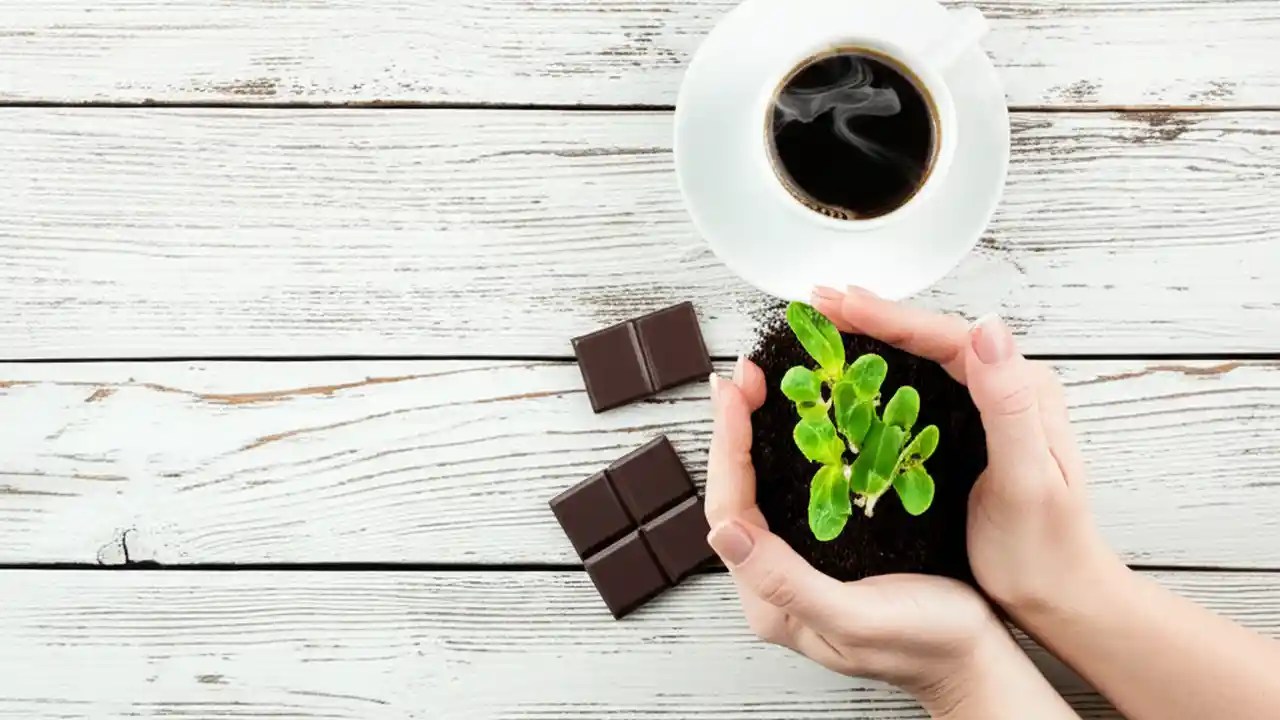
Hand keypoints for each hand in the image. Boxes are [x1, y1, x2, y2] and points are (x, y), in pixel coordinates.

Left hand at [704, 358, 1014, 712]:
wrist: (974, 661)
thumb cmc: (926, 644)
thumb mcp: (858, 618)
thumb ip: (788, 582)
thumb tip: (723, 531)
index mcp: (769, 598)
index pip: (728, 509)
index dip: (727, 446)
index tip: (733, 393)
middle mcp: (772, 577)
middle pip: (736, 492)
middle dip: (734, 428)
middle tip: (743, 373)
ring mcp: (797, 560)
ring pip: (760, 486)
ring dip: (754, 432)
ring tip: (758, 384)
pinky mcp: (824, 546)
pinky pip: (792, 489)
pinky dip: (788, 446)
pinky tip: (800, 416)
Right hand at [808, 286, 1121, 614]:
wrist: (1059, 599)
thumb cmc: (1044, 551)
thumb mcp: (1026, 480)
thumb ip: (1008, 405)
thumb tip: (987, 328)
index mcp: (1024, 388)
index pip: (950, 337)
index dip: (892, 318)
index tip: (844, 307)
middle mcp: (1008, 388)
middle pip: (932, 338)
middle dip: (874, 318)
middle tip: (819, 304)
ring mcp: (987, 409)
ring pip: (924, 359)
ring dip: (874, 339)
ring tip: (827, 325)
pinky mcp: (968, 433)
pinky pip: (920, 389)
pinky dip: (882, 374)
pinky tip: (852, 376)